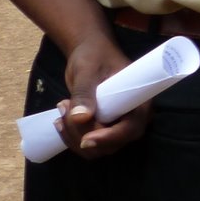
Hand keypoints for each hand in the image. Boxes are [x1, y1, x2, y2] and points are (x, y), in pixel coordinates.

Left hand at [57, 34, 149, 157]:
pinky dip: (72, 138)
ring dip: (74, 136)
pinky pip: (89, 144)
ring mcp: (118, 125)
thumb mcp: (87, 71)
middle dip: (83, 134)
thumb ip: (84, 92)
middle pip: (111, 143)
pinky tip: (60, 120)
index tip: (86, 140)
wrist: (89, 52)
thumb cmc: (94, 55)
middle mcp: (132, 118)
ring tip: (62, 107)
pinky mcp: (104, 128)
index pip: (130, 130)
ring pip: (97, 148)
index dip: (109, 138)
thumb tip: (81, 118)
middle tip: (65, 107)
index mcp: (139, 102)